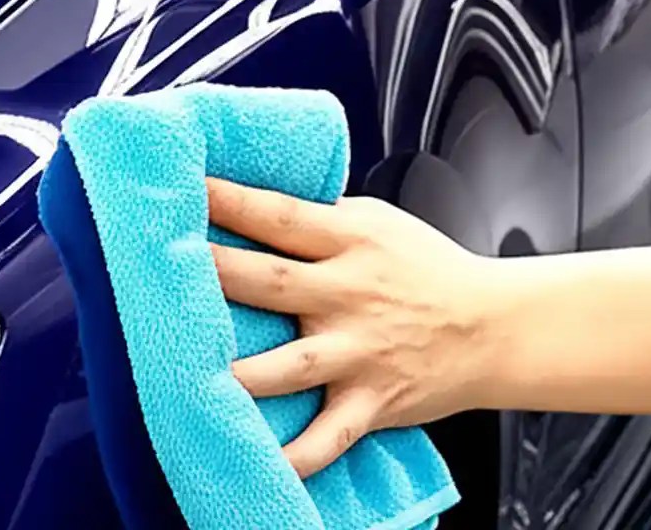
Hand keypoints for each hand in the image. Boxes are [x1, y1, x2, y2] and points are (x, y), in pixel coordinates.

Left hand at [206, 178, 504, 477]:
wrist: (495, 326)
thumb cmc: (428, 270)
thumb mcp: (376, 222)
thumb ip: (317, 218)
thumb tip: (249, 204)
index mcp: (349, 241)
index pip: (278, 215)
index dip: (228, 200)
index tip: (182, 187)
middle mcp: (349, 294)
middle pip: (268, 282)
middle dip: (212, 274)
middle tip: (155, 266)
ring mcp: (358, 352)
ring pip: (289, 366)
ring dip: (239, 372)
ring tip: (184, 375)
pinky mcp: (371, 402)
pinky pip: (328, 436)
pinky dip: (297, 456)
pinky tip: (262, 464)